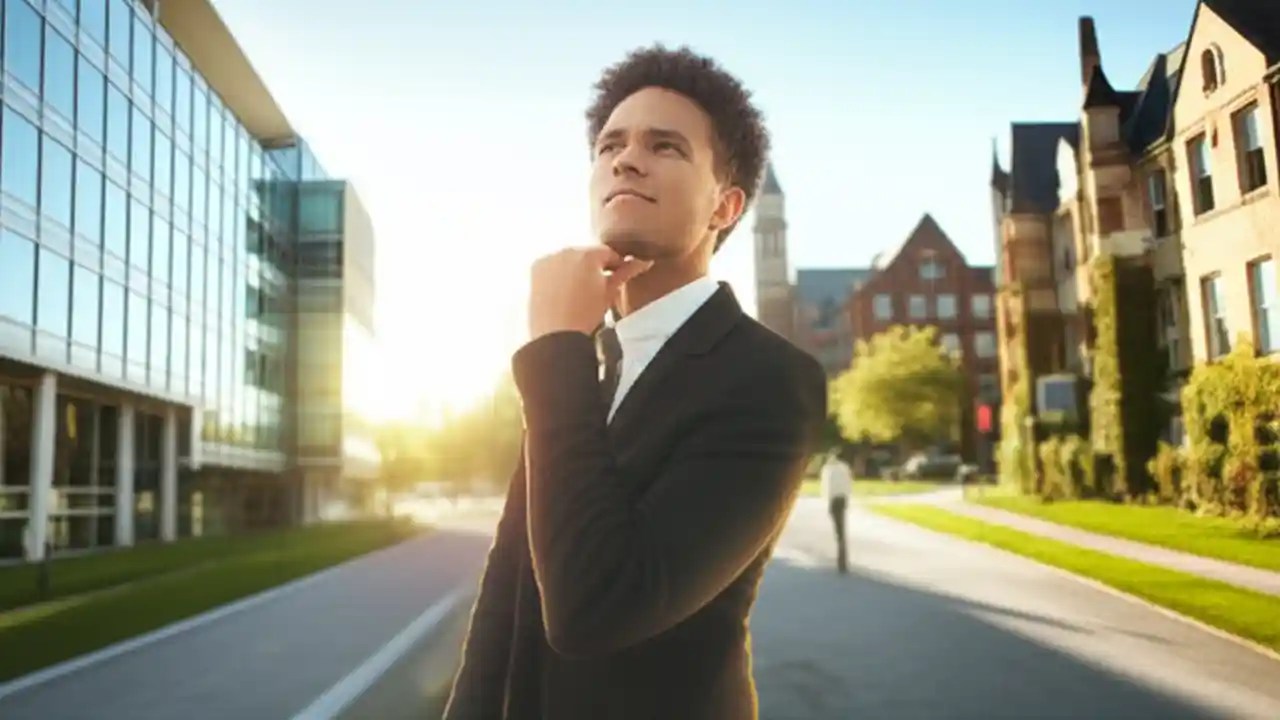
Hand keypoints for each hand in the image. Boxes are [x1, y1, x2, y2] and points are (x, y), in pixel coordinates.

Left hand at [528, 246, 652, 338]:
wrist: (556, 335)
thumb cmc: (586, 316)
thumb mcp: (609, 294)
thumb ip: (625, 273)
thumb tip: (644, 262)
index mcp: (589, 256)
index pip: (608, 253)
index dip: (616, 264)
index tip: (618, 275)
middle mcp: (567, 251)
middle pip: (587, 254)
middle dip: (593, 266)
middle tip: (598, 285)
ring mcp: (549, 258)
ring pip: (569, 258)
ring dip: (576, 268)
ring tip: (580, 290)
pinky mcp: (536, 267)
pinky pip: (553, 264)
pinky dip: (559, 272)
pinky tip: (563, 291)